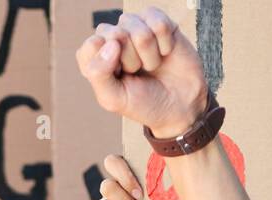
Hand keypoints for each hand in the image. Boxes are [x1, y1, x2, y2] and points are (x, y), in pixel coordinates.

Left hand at [76, 8, 208, 140]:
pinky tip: (165, 53)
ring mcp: (136, 27)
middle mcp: (114, 38)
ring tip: (152, 65)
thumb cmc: (144, 103)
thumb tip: (111, 43)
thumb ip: (98, 74)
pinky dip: (165, 44)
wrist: (180, 105)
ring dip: (149, 54)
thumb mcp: (114, 99)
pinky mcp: (158, 22)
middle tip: (138, 73)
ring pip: (138, 29)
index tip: (120, 79)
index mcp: (97, 57)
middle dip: (130, 60)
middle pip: (115, 34)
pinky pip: (158, 23)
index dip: (107, 63)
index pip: (91, 46)